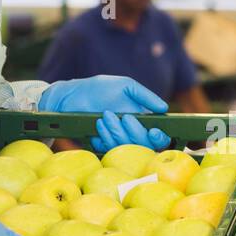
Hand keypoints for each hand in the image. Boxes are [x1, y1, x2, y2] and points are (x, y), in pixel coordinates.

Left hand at [37, 75, 171, 151]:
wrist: (72, 97)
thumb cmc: (99, 89)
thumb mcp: (125, 86)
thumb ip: (145, 95)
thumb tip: (163, 108)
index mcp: (142, 119)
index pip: (158, 137)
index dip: (159, 138)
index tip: (153, 131)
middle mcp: (132, 132)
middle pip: (143, 144)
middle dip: (133, 131)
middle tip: (120, 116)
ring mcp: (118, 140)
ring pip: (126, 147)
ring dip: (115, 131)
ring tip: (104, 116)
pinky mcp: (103, 146)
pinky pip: (109, 150)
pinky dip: (104, 137)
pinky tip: (98, 125)